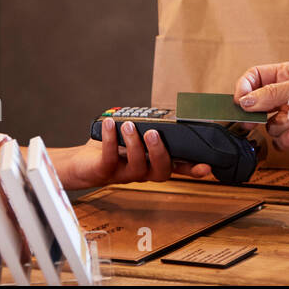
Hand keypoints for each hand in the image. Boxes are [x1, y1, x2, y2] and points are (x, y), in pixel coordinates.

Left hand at [62, 117, 212, 188]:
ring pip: (136, 165)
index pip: (179, 168)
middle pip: (161, 171)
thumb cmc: (111, 149)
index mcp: (154, 163)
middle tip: (153, 133)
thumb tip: (164, 114)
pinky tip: (110, 124)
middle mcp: (143, 172)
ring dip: (133, 143)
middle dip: (159, 151)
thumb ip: (151, 130)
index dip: (193, 169)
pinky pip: (110, 158)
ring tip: (128, 125)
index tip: (207, 167)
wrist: (82, 163)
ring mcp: (125, 174)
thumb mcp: (135, 138)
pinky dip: (110, 139)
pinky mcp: (105, 172)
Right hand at [234, 61, 288, 154]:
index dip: (245, 88)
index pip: (255, 78)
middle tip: (253, 120)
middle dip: (256, 113)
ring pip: (270, 125)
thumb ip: (270, 94)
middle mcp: (285, 97)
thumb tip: (245, 101)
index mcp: (286, 75)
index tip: (241, 100)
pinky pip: (281, 141)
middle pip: (256, 105)